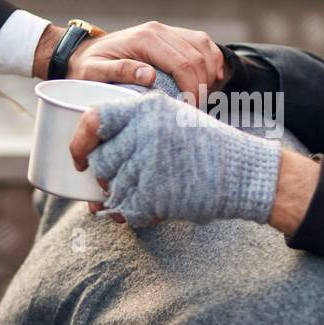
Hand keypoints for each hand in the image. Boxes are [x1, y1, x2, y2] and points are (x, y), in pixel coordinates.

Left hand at [34, 20, 226, 105]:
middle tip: (195, 110)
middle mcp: (159, 30)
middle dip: (201, 86)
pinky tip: (210, 79)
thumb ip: (119, 72)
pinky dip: (211, 60)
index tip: (190, 110)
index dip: (192, 89)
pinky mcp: (172, 35)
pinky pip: (202, 43)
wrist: (84, 52)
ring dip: (209, 73)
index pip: (182, 64)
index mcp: (144, 39)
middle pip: (197, 58)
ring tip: (201, 97)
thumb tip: (149, 76)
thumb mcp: (94, 72)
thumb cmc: (88, 67)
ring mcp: (167, 30)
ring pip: (204, 48)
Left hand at [69, 92, 280, 228]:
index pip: (93, 120)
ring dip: (125, 199)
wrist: (244, 171)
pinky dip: (137, 216)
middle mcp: (144, 131)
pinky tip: (156, 210)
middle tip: (126, 184)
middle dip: (107, 178)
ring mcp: (149, 163)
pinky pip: (128, 211)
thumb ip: (137, 128)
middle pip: (101, 161)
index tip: (80, 159)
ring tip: (150, 196)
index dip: (79, 143)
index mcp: (147, 108)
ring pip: (113, 189)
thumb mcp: (173, 119)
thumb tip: (93, 157)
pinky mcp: (155, 193)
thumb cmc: (209, 148)